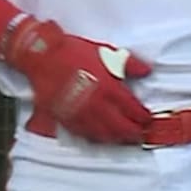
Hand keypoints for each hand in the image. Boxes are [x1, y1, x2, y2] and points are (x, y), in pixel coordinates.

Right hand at [0, 15, 152, 142]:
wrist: (43, 56)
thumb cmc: (72, 52)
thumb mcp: (106, 52)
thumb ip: (130, 63)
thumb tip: (147, 71)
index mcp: (109, 88)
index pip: (133, 110)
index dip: (143, 117)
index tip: (147, 119)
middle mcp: (97, 105)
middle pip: (121, 128)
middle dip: (133, 133)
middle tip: (139, 134)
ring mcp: (81, 114)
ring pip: (104, 134)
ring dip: (116, 139)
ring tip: (123, 139)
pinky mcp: (66, 118)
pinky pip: (84, 134)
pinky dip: (95, 137)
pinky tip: (100, 137)